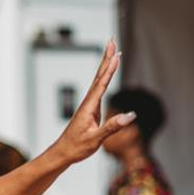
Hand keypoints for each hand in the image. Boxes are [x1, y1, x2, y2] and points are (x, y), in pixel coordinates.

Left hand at [52, 40, 134, 164]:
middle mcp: (88, 103)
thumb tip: (130, 116)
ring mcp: (89, 105)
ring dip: (105, 64)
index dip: (109, 69)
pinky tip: (107, 73)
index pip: (101, 84)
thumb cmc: (76, 147)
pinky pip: (99, 88)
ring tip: (111, 51)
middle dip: (106, 58)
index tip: (116, 55)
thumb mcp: (95, 139)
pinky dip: (104, 77)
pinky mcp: (90, 109)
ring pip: (98, 80)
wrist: (62, 153)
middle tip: (112, 41)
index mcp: (89, 108)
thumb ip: (112, 127)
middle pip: (99, 76)